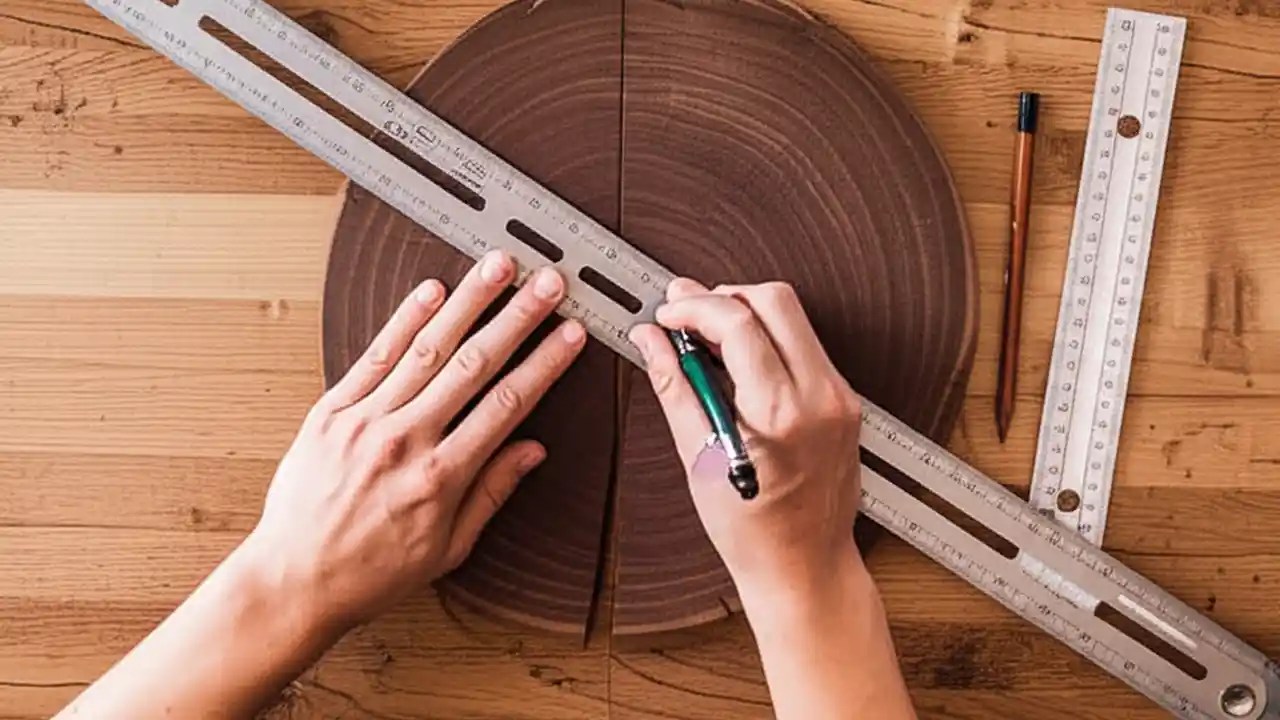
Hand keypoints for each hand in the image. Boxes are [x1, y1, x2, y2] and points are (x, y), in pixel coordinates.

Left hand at [245, 251, 585, 628]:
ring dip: (468, 302)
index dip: (544, 364)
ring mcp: (366, 421)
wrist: (293, 579)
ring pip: (428, 347)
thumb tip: (532, 451)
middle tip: (546, 285)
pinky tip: (432, 292)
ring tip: (496, 268)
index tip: (569, 336)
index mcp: (441, 477)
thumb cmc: (371, 571)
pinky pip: (375, 355)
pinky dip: (405, 319)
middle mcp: (405, 441)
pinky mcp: (331, 411)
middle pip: (475, 364)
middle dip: (517, 317)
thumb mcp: (448, 548)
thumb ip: (492, 492)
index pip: (507, 404)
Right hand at [629, 278, 863, 602]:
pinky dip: (768, 338)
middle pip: (776, 299)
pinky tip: (738, 363)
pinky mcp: (844, 401)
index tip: (667, 314)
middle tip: (686, 315)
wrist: (805, 567)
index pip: (738, 321)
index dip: (694, 306)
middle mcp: (820, 396)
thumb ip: (675, 388)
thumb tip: (652, 342)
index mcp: (780, 412)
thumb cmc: (754, 532)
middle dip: (724, 296)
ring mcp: (839, 397)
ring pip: (794, 316)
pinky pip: (806, 345)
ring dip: (746, 314)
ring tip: (706, 341)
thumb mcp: (698, 459)